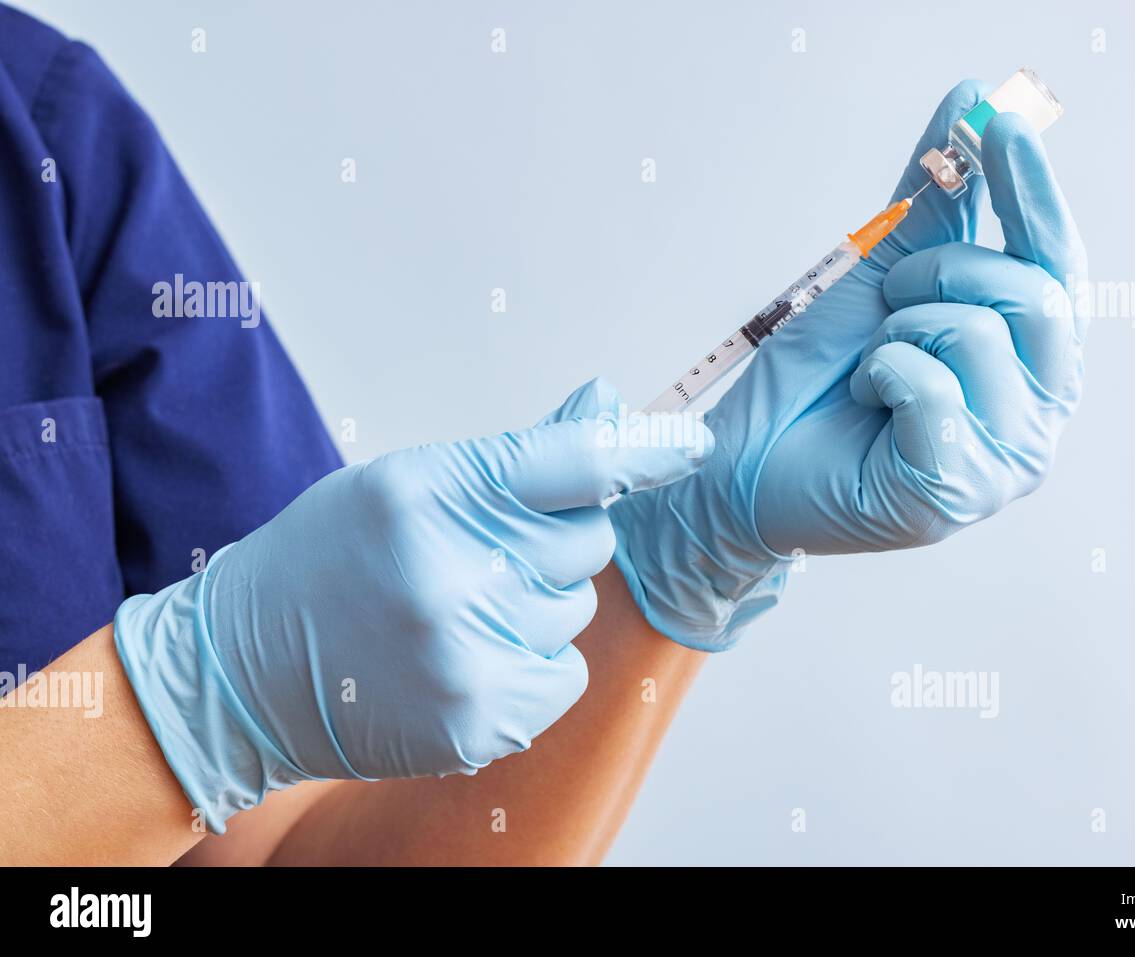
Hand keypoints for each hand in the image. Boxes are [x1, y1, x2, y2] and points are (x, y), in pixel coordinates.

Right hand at [113, 379, 711, 831]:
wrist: (242, 673)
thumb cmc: (333, 561)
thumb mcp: (408, 484)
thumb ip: (516, 456)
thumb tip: (609, 404)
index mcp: (427, 492)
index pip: (570, 461)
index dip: (642, 450)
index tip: (692, 445)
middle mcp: (448, 571)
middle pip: (588, 542)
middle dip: (552, 544)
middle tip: (480, 555)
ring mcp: (462, 653)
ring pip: (574, 611)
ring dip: (534, 607)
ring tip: (454, 612)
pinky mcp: (476, 719)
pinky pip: (565, 675)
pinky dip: (531, 666)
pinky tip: (464, 660)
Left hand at [611, 87, 1085, 650]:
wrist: (740, 464)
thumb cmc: (816, 382)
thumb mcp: (879, 278)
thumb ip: (933, 205)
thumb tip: (971, 101)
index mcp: (1031, 366)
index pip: (1058, 266)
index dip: (1033, 192)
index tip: (1000, 122)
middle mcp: (1037, 415)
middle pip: (1034, 294)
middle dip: (941, 270)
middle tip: (887, 299)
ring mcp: (1004, 465)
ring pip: (979, 332)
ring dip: (898, 327)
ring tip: (869, 367)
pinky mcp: (954, 494)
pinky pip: (933, 387)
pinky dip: (880, 372)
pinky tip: (865, 401)